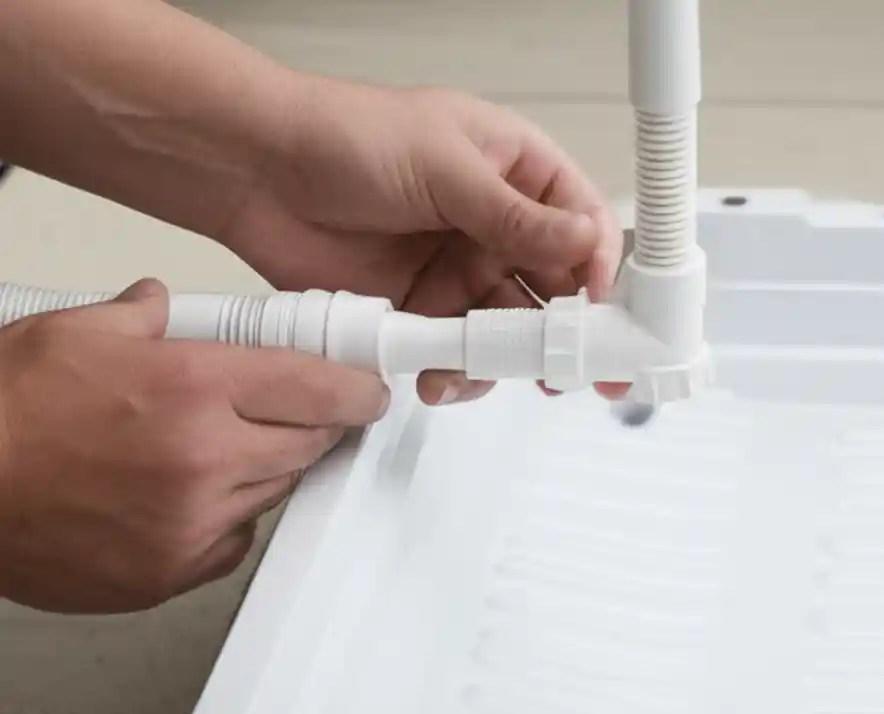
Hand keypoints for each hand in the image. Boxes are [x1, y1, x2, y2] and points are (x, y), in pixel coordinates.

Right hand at [0, 280, 387, 612]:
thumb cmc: (2, 416)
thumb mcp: (74, 334)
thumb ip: (140, 317)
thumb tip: (161, 304)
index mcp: (192, 389)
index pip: (316, 387)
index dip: (355, 388)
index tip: (370, 391)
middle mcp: (204, 459)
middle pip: (306, 443)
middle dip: (312, 424)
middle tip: (299, 412)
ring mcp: (189, 523)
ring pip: (272, 492)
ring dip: (266, 467)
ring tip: (223, 446)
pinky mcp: (168, 571)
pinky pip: (232, 543)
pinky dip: (227, 518)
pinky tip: (195, 494)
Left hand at [221, 79, 627, 404]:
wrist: (253, 172)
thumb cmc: (347, 136)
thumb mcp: (444, 166)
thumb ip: (515, 216)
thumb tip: (584, 243)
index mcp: (517, 169)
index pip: (583, 223)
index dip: (600, 268)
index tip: (600, 309)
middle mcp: (497, 222)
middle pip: (557, 285)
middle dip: (569, 332)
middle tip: (575, 373)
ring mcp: (460, 267)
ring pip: (510, 328)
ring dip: (508, 359)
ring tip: (483, 373)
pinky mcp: (421, 307)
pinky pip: (458, 350)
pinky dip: (457, 371)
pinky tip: (441, 378)